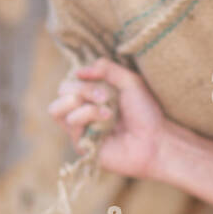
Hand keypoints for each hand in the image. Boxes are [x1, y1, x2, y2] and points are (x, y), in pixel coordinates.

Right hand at [47, 57, 167, 178]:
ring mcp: (80, 129)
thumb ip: (106, 69)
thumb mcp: (129, 81)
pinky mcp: (80, 144)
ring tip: (107, 110)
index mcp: (93, 97)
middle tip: (105, 97)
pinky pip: (70, 124)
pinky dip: (87, 116)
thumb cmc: (146, 113)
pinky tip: (107, 120)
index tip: (103, 82)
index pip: (71, 81)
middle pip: (62, 92)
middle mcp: (84, 111)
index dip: (82, 78)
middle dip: (82, 89)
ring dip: (83, 103)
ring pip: (57, 109)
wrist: (156, 139)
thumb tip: (79, 71)